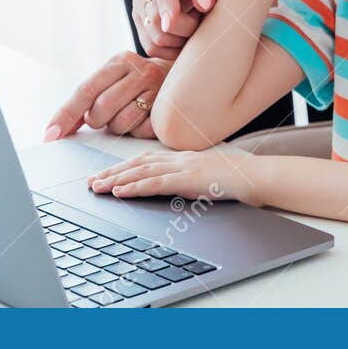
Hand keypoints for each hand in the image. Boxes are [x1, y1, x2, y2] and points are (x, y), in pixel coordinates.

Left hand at [44, 51, 169, 140]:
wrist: (186, 76)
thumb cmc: (140, 83)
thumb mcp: (116, 79)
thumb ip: (89, 98)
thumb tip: (58, 127)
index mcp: (119, 61)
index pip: (85, 91)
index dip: (66, 115)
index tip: (50, 134)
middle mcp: (139, 70)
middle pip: (101, 109)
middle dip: (98, 120)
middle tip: (106, 116)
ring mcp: (156, 88)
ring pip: (120, 123)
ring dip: (118, 127)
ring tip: (128, 115)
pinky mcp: (168, 107)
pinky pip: (141, 131)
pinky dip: (137, 131)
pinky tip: (144, 118)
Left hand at [88, 148, 263, 205]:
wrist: (256, 176)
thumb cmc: (237, 178)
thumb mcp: (207, 176)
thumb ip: (189, 178)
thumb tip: (175, 187)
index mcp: (183, 157)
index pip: (146, 159)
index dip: (124, 166)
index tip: (106, 174)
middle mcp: (178, 158)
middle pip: (137, 163)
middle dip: (112, 172)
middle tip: (92, 182)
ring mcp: (182, 167)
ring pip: (140, 171)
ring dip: (116, 179)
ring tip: (98, 187)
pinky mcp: (186, 179)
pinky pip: (154, 183)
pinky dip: (134, 186)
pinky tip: (120, 191)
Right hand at [131, 0, 229, 56]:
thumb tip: (202, 4)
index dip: (171, 14)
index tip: (186, 23)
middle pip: (158, 23)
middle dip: (186, 30)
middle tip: (200, 17)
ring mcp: (139, 6)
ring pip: (154, 41)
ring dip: (179, 42)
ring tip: (191, 23)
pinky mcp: (139, 21)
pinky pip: (151, 47)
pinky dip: (170, 50)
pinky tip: (183, 37)